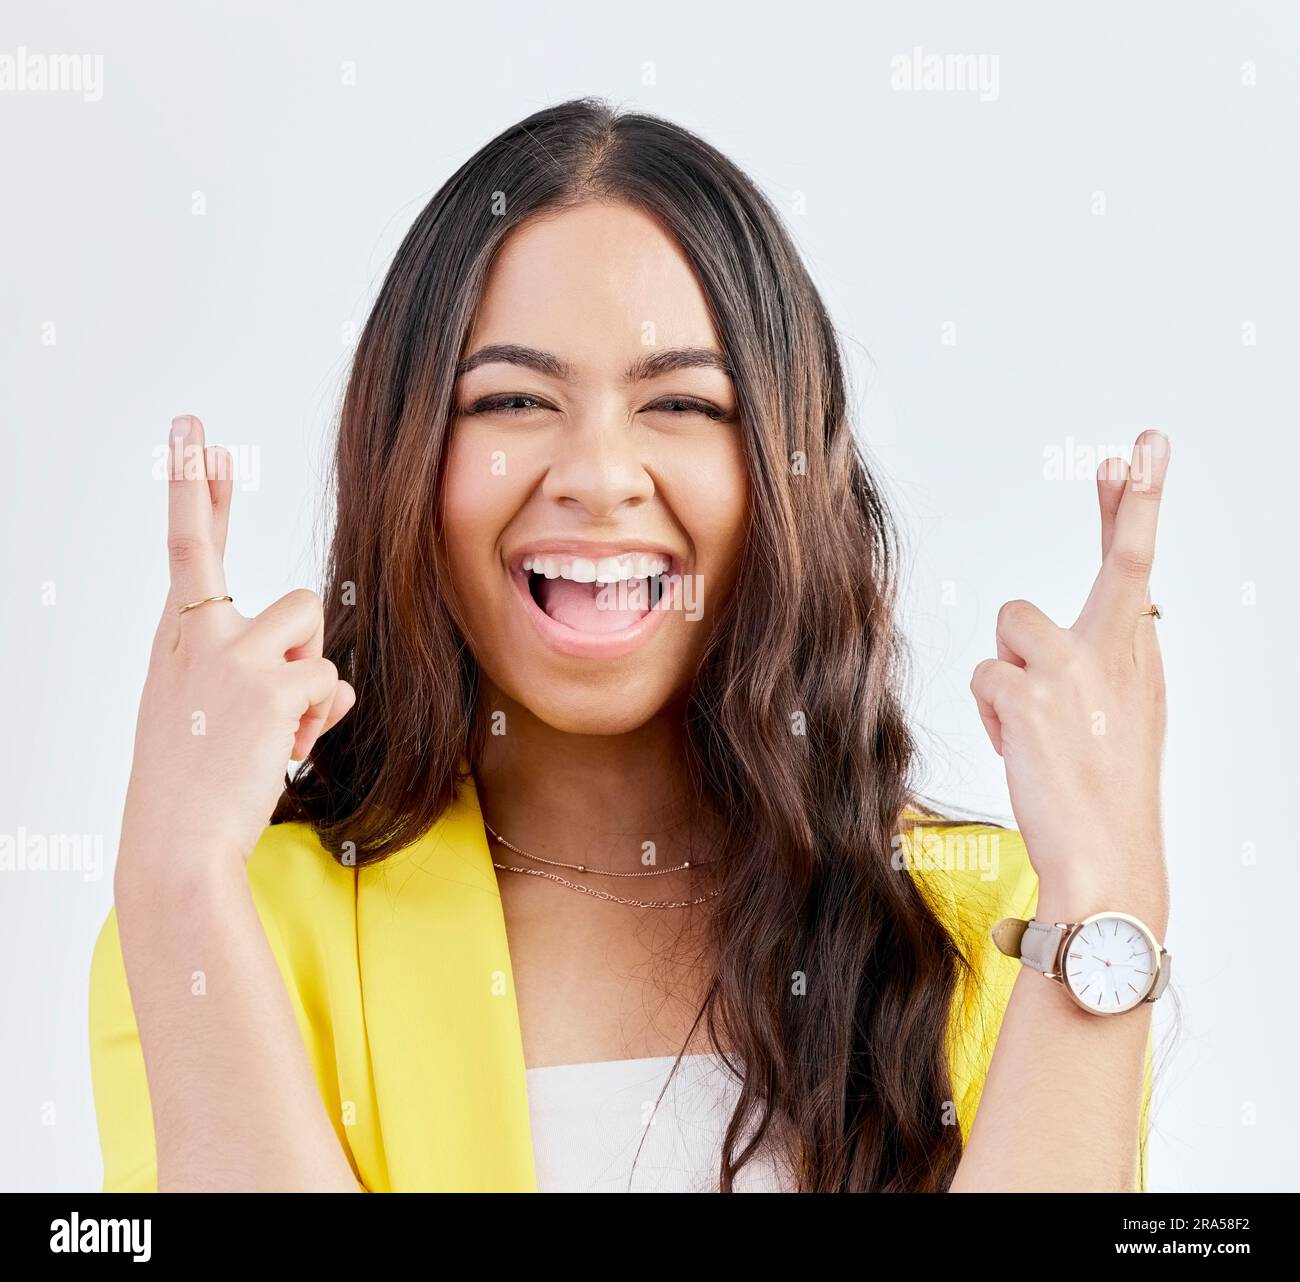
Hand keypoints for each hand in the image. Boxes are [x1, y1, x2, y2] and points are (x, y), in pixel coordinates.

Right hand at [117, 415, 354, 881]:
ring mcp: (236, 656)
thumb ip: (251, 670)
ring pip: (322, 646)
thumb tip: (324, 675)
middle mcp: (202, 635)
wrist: (175, 843)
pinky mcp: (275, 685)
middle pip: (300, 602)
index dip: (199, 486)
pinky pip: (332, 686)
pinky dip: (319, 723)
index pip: (192, 545)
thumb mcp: (204, 710)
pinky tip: (281, 751)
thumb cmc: (193, 781)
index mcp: (178, 637)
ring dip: (312, 690)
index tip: (195, 432)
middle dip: (308, 652)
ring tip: (270, 734)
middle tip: (258, 662)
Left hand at [970, 430, 1169, 929]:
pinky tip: (1018, 746)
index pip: (1139, 567)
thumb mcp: (1119, 719)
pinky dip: (991, 711)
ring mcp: (1076, 669)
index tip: (1142, 450)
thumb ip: (1096, 665)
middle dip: (1130, 503)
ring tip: (1031, 722)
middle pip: (1119, 561)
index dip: (1138, 504)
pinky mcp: (1031, 692)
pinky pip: (985, 674)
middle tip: (1132, 449)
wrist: (1105, 858)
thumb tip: (1044, 637)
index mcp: (1140, 659)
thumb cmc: (1104, 791)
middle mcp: (1119, 654)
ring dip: (1009, 669)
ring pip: (1012, 623)